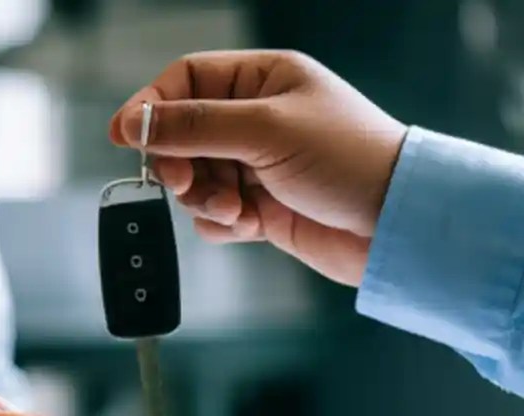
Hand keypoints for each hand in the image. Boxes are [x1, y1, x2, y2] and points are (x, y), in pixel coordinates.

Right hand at [109, 50, 406, 285]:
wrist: (396, 226)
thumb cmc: (350, 160)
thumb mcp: (265, 130)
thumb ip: (193, 126)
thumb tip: (133, 121)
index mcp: (263, 80)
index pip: (186, 81)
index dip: (152, 107)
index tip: (127, 137)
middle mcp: (259, 119)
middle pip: (183, 135)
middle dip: (179, 163)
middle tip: (184, 181)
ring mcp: (259, 165)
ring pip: (195, 179)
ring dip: (203, 198)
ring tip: (236, 208)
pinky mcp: (264, 208)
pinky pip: (215, 215)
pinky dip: (223, 224)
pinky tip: (250, 225)